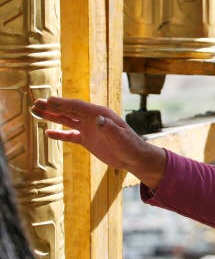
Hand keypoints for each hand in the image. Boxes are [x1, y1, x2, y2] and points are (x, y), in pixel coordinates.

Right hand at [32, 97, 166, 188]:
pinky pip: (70, 135)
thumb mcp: (120, 137)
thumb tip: (98, 119)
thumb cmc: (130, 145)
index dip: (63, 103)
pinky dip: (60, 134)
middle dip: (53, 107)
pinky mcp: (87, 140)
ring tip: (36, 112)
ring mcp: (89, 129)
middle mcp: (93, 119)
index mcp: (100, 114)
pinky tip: (48, 132)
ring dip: (52, 116)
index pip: (78, 107)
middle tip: (36, 103)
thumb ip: (109, 128)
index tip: (49, 100)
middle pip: (69, 111)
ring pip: (67, 120)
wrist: (134, 157)